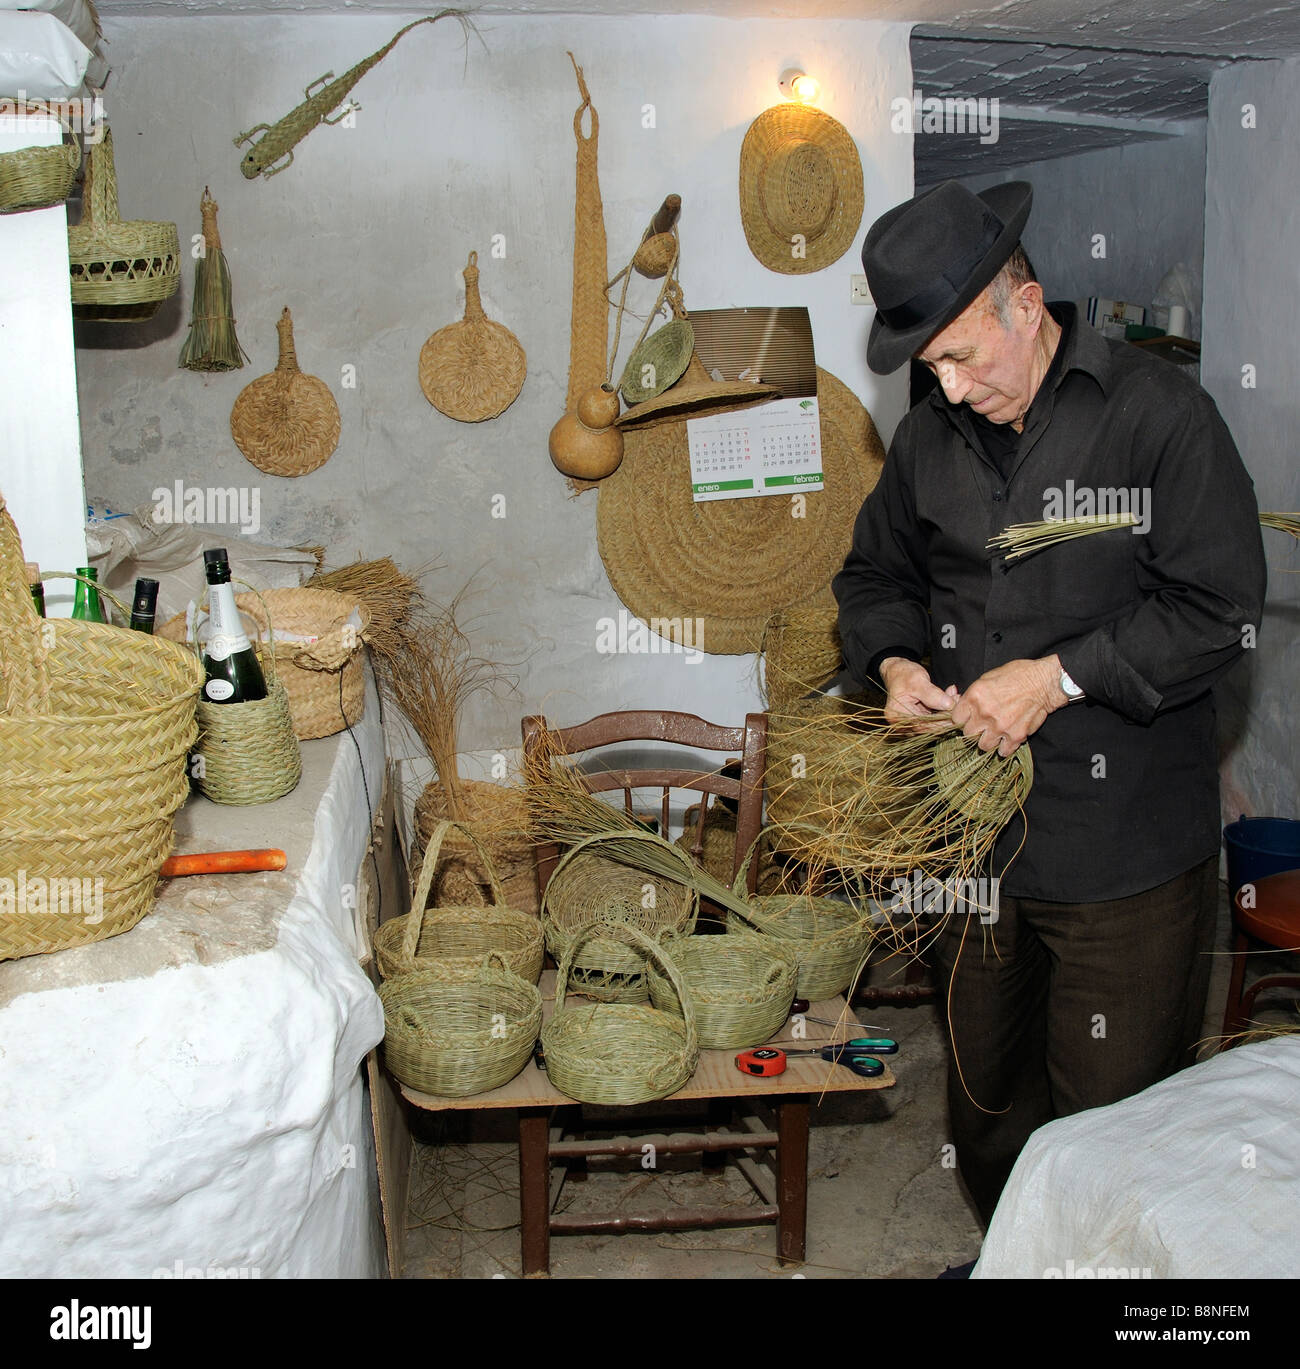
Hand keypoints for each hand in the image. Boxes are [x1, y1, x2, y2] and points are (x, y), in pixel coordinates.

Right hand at [880, 657, 957, 725]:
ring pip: (934, 723)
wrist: (896, 671)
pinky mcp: (916, 720)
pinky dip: (942, 709)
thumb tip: (950, 706)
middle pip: (930, 726)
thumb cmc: (903, 674)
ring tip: (955, 696)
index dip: (943, 719)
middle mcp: (902, 724)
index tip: (957, 708)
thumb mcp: (918, 681)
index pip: (925, 725)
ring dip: (946, 711)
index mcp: (898, 715)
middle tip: (958, 698)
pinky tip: (950, 697)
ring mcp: (909, 723)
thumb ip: (933, 694)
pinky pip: (933, 718)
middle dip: (946, 714)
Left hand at [950, 656, 1068, 756]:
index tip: (968, 718)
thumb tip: (963, 705)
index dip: (961, 718)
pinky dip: (1005, 748)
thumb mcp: (988, 677)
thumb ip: (974, 695)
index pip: (956, 718)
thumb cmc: (1018, 675)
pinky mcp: (1016, 736)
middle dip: (974, 730)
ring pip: (983, 746)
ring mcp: (1000, 727)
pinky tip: (1007, 740)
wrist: (1045, 682)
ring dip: (988, 740)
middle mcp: (985, 713)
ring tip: (995, 733)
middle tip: (982, 726)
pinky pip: (1003, 751)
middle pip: (968, 733)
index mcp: (975, 696)